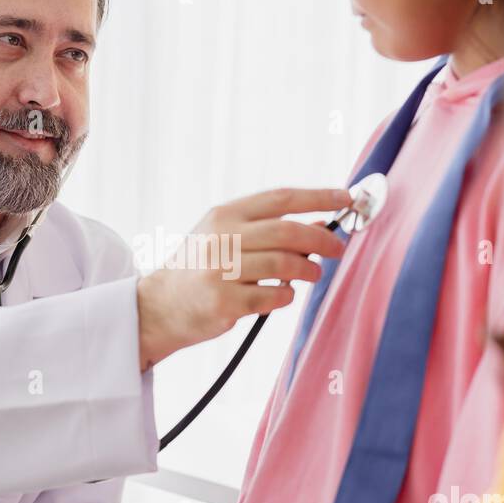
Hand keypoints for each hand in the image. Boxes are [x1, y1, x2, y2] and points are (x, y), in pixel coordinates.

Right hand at [136, 187, 351, 369]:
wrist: (159, 306)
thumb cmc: (199, 269)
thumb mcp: (224, 238)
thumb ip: (266, 230)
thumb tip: (319, 226)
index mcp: (224, 215)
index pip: (280, 198)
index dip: (318, 196)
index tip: (344, 198)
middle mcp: (222, 238)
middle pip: (287, 231)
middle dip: (321, 239)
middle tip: (338, 248)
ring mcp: (221, 270)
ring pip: (284, 264)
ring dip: (307, 270)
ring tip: (313, 274)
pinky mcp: (225, 302)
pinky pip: (273, 295)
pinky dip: (287, 294)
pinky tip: (284, 293)